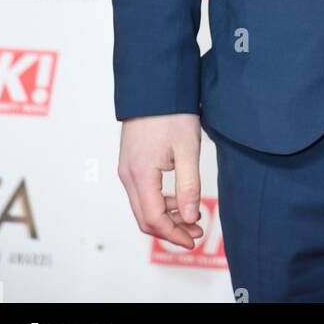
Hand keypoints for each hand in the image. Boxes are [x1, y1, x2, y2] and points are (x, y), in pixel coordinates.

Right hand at [117, 114, 203, 249]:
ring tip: (194, 215)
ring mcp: (127, 168)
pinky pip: (142, 192)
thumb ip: (188, 186)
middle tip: (197, 232)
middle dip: (170, 230)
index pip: (154, 219)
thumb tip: (189, 218)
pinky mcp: (131, 161)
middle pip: (145, 218)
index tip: (195, 239)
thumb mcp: (187, 149)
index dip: (174, 235)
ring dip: (167, 216)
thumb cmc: (172, 112)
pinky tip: (180, 198)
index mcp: (140, 175)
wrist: (153, 84)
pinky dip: (160, 202)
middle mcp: (128, 175)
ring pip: (142, 206)